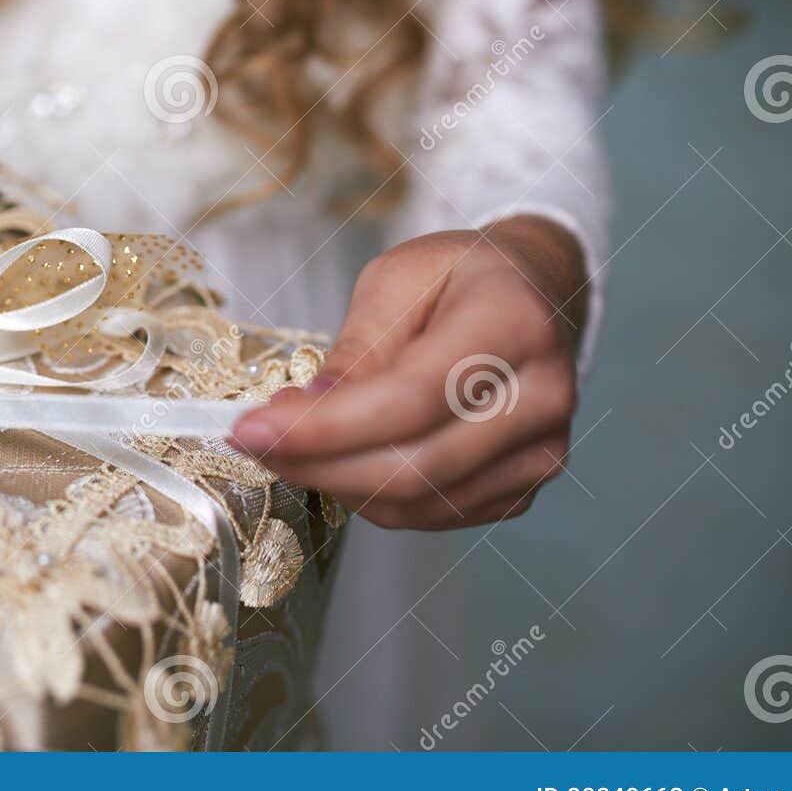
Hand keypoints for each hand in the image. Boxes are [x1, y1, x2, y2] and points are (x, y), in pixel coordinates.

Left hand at [232, 216, 587, 529]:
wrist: (535, 293)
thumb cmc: (459, 276)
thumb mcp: (396, 280)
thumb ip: (355, 348)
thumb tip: (301, 415)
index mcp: (514, 323)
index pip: (411, 398)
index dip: (324, 427)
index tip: (248, 429)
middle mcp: (543, 395)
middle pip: (414, 465)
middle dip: (315, 463)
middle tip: (251, 441)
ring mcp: (542, 450)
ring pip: (418, 501)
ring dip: (334, 482)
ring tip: (287, 444)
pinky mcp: (524, 486)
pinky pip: (431, 513)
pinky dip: (370, 495)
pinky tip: (337, 459)